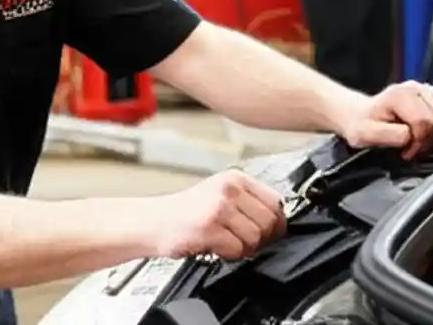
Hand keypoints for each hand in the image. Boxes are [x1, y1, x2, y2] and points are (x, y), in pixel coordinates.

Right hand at [152, 170, 286, 260]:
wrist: (153, 221)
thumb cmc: (186, 212)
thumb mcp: (220, 195)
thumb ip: (248, 202)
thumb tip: (279, 223)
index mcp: (234, 179)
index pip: (276, 202)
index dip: (275, 223)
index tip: (265, 232)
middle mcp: (228, 189)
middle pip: (270, 222)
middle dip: (260, 238)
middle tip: (241, 240)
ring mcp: (218, 207)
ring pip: (256, 238)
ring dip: (243, 247)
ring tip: (225, 241)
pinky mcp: (209, 227)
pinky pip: (237, 249)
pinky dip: (228, 254)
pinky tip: (214, 246)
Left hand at [338, 81, 432, 159]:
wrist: (359, 115)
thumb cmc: (362, 125)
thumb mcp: (367, 134)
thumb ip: (392, 135)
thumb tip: (412, 136)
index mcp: (399, 95)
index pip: (425, 121)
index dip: (419, 142)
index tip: (407, 152)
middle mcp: (415, 88)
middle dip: (429, 139)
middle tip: (414, 149)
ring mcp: (425, 89)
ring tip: (419, 141)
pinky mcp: (432, 94)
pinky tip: (425, 132)